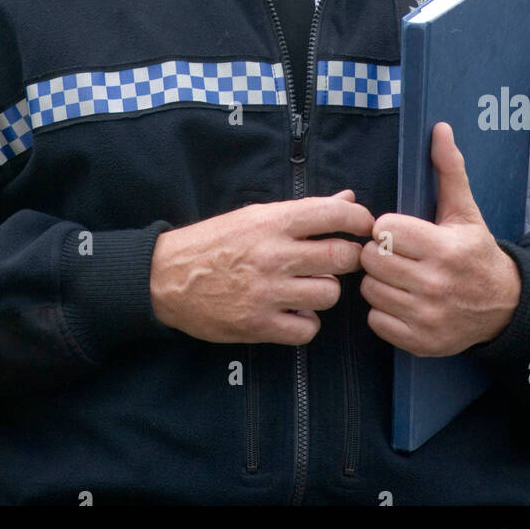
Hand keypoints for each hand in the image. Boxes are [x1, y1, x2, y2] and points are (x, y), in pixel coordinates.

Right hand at [150, 190, 374, 345]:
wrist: (167, 277)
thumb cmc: (214, 242)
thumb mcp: (255, 215)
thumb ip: (304, 211)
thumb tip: (348, 199)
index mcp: (273, 222)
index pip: (335, 215)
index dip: (359, 220)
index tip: (362, 227)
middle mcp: (274, 255)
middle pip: (342, 258)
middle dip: (349, 258)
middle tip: (338, 260)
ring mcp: (268, 292)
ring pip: (330, 294)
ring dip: (325, 291)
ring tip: (307, 286)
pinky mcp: (260, 325)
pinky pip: (308, 328)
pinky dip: (306, 322)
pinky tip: (292, 311)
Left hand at [360, 122, 521, 354]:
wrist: (505, 306)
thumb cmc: (476, 252)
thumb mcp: (465, 211)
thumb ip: (448, 170)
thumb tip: (438, 128)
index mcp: (444, 248)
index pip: (384, 230)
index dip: (387, 228)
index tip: (401, 232)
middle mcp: (435, 284)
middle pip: (372, 260)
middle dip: (379, 253)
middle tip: (397, 255)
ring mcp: (427, 317)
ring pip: (370, 290)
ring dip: (379, 282)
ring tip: (400, 277)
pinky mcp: (421, 342)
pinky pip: (376, 320)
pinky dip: (384, 311)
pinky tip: (403, 300)